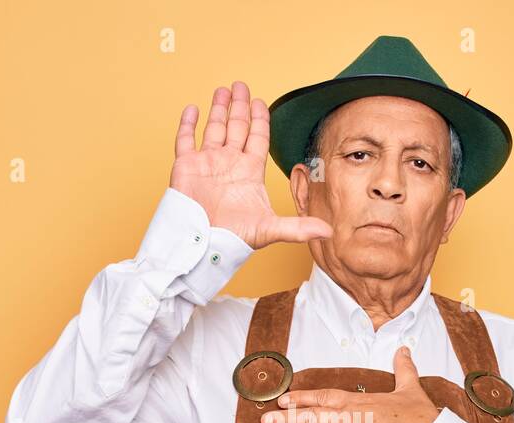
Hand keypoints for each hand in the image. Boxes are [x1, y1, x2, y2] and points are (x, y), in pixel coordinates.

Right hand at [171, 81, 332, 249]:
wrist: (203, 246)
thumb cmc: (234, 240)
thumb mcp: (269, 230)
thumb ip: (298, 228)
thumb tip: (328, 232)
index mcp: (249, 172)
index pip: (257, 138)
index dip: (259, 119)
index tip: (260, 102)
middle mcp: (229, 164)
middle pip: (237, 127)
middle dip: (239, 106)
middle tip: (241, 85)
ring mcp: (207, 163)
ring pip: (214, 128)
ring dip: (218, 109)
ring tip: (223, 90)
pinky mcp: (186, 166)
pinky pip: (186, 139)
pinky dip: (188, 124)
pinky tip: (193, 109)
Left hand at [259, 347, 441, 422]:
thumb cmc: (421, 419)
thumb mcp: (410, 388)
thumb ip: (403, 368)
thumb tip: (403, 350)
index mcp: (359, 402)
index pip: (322, 397)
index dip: (300, 398)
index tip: (283, 399)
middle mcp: (350, 420)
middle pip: (311, 418)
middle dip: (286, 418)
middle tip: (266, 420)